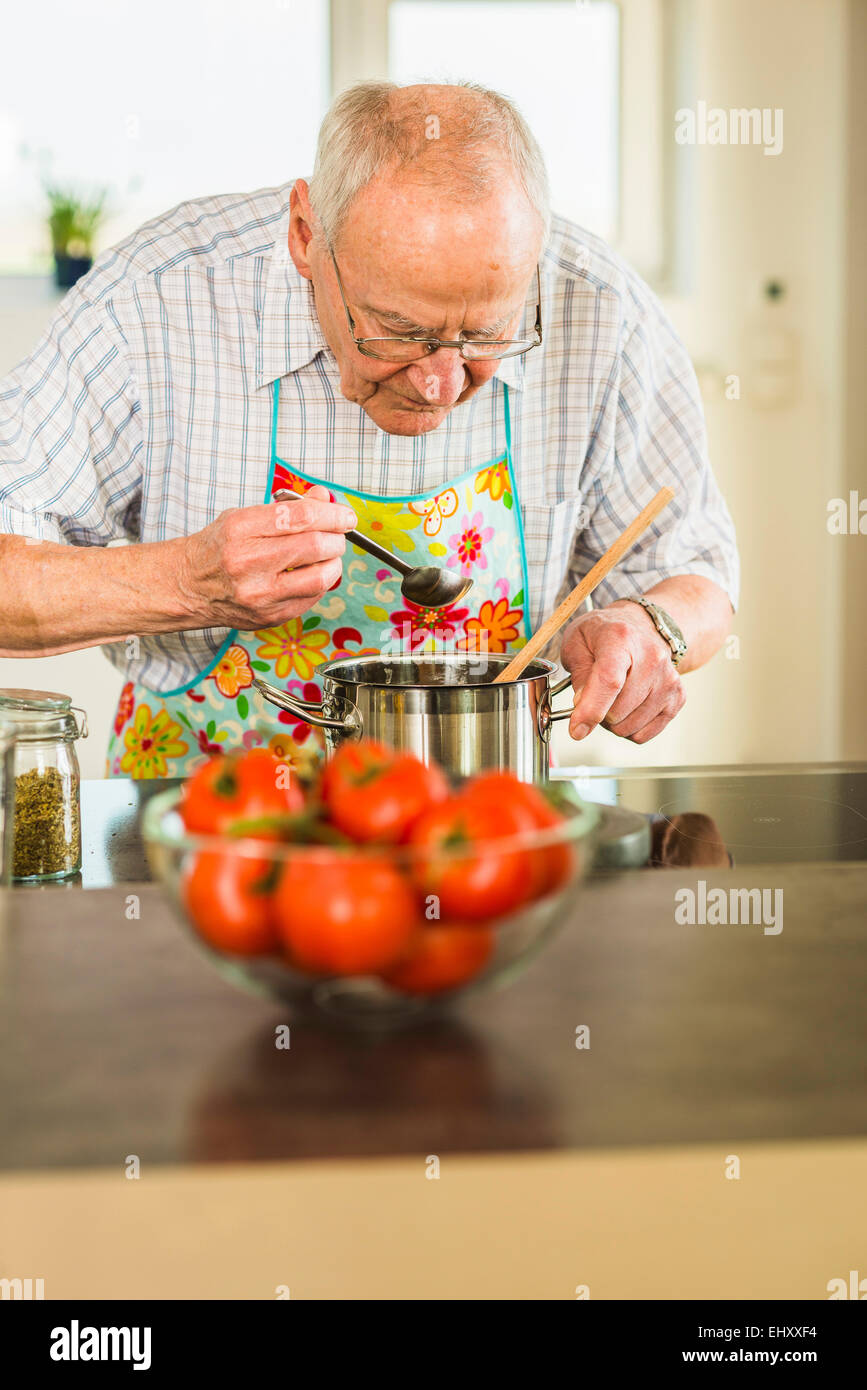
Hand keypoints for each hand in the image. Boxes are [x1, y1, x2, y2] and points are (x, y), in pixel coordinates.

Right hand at [177, 485, 357, 628]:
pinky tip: (311, 574)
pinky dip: (319, 583)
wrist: (187, 587)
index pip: (300, 517)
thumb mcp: (244, 517)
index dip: (332, 514)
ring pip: (319, 577)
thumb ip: (287, 508)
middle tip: (337, 536)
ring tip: (328, 556)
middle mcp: (248, 562)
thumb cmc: (217, 548)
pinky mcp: (269, 616)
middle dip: (336, 538)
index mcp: (241, 530)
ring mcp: (259, 594)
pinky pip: (311, 598)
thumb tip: (324, 499)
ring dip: (334, 563)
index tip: (345, 516)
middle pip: (315, 546)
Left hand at [559, 601, 684, 744]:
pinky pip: (644, 734)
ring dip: (613, 722)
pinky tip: (628, 707)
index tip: (576, 730)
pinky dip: (629, 728)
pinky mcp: (677, 697)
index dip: (591, 710)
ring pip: (629, 727)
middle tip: (596, 695)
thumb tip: (583, 707)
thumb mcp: (577, 644)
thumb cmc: (604, 637)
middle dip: (598, 713)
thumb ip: (578, 675)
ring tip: (613, 698)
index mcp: (621, 638)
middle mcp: (652, 658)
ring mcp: (669, 679)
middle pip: (617, 712)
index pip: (610, 680)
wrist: (640, 628)